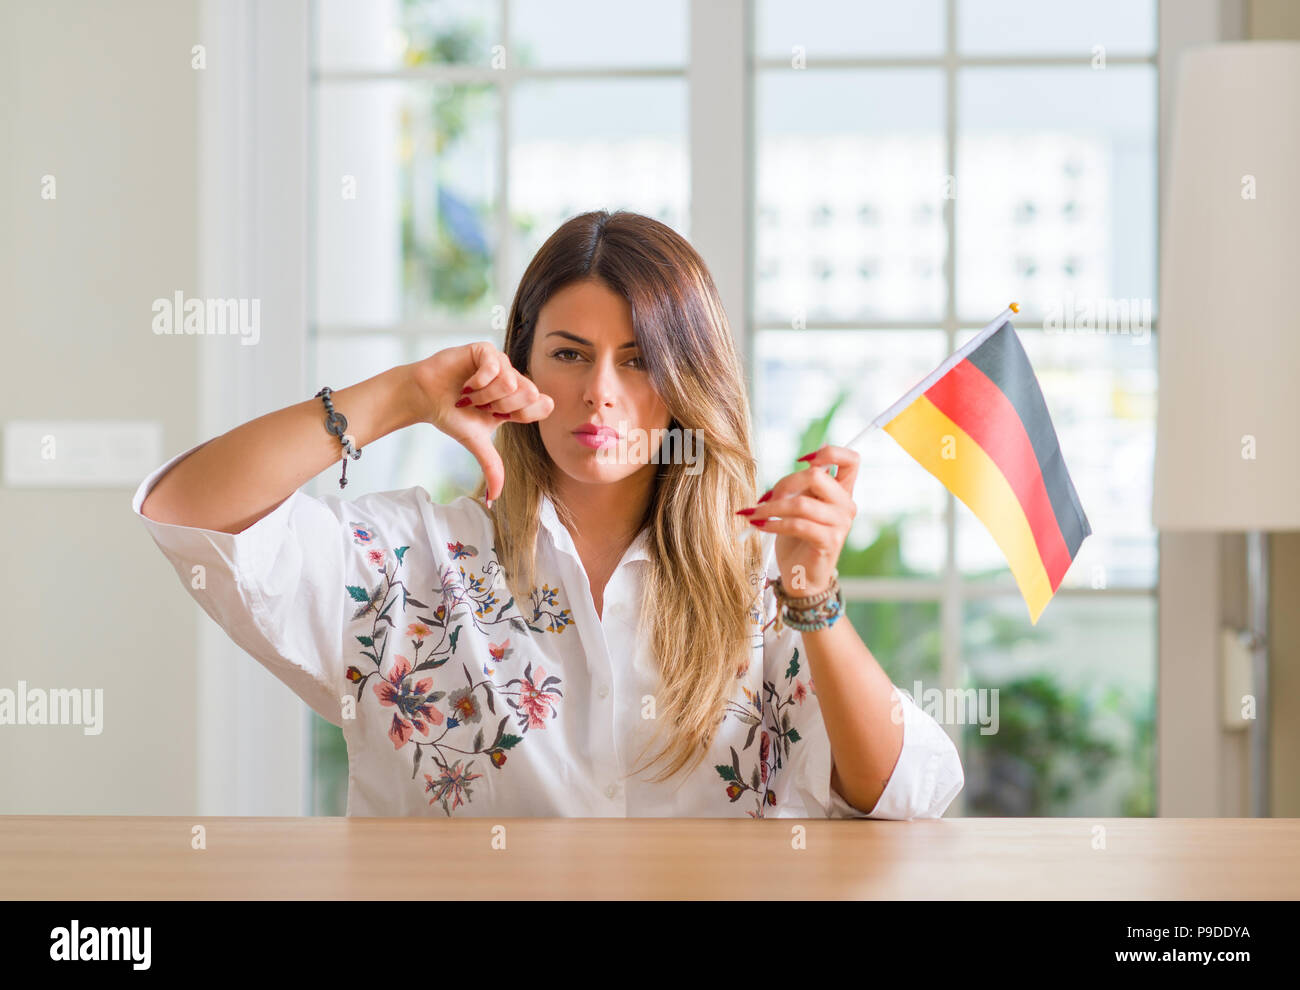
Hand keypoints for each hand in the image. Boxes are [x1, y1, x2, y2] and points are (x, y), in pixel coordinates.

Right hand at [412, 342, 554, 501]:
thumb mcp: (476, 443)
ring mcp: (500, 363)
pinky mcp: (485, 351)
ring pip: (511, 382)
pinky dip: (478, 382)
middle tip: (481, 406)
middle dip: (501, 406)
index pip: (543, 404)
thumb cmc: (452, 416)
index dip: (521, 414)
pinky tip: (466, 384)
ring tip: (470, 394)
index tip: (497, 416)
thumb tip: (493, 500)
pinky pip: (495, 366)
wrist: (424, 399)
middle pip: (530, 393)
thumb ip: (492, 467)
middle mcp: (513, 379)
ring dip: (485, 395)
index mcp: (518, 400)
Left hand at [736, 444, 858, 596]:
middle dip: (784, 483)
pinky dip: (773, 524)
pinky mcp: (829, 541)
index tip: (802, 461)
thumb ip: (800, 488)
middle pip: (817, 475)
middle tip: (766, 498)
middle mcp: (846, 505)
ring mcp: (841, 524)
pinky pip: (797, 525)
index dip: (828, 452)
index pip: (851, 459)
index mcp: (842, 491)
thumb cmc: (797, 539)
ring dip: (771, 508)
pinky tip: (761, 526)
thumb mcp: (799, 506)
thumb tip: (789, 474)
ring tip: (755, 514)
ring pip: (801, 503)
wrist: (801, 576)